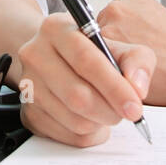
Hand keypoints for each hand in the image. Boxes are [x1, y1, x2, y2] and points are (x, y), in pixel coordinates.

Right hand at [14, 11, 155, 147]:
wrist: (55, 58)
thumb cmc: (91, 53)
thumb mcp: (118, 46)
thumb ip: (136, 61)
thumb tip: (137, 89)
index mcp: (56, 29)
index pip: (86, 61)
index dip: (114, 87)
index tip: (135, 106)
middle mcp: (35, 55)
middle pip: (77, 96)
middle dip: (110, 110)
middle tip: (128, 112)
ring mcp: (28, 86)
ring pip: (74, 120)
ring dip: (101, 122)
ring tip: (108, 109)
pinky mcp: (29, 113)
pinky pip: (68, 135)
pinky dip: (90, 134)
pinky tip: (93, 118)